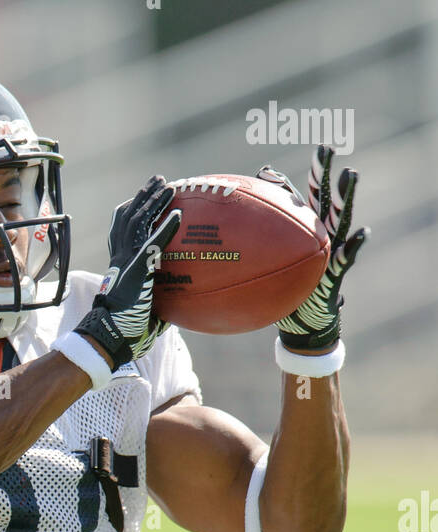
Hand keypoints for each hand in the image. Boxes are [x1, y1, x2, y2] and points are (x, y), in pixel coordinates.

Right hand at [74, 175, 181, 368]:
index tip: (143, 200)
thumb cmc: (125, 333)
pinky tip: (178, 214)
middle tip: (158, 181)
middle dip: (142, 197)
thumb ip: (157, 307)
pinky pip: (152, 243)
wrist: (110, 337)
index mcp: (119, 266)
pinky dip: (165, 228)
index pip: (121, 232)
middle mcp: (120, 259)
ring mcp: (126, 263)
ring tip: (166, 185)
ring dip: (152, 202)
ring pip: (137, 222)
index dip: (131, 212)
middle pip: (128, 218)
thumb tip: (175, 314)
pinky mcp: (136, 270)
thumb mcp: (144, 314)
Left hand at [268, 147, 368, 351]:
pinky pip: (347, 258)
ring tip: (350, 174)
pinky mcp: (338, 274)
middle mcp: (319, 236)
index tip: (285, 161)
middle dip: (323, 172)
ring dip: (343, 196)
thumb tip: (228, 237)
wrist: (305, 326)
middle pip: (321, 199)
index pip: (299, 199)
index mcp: (303, 232)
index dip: (290, 180)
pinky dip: (354, 245)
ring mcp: (332, 252)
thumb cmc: (285, 296)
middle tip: (325, 146)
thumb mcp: (266, 275)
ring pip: (339, 219)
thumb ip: (254, 253)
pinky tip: (361, 233)